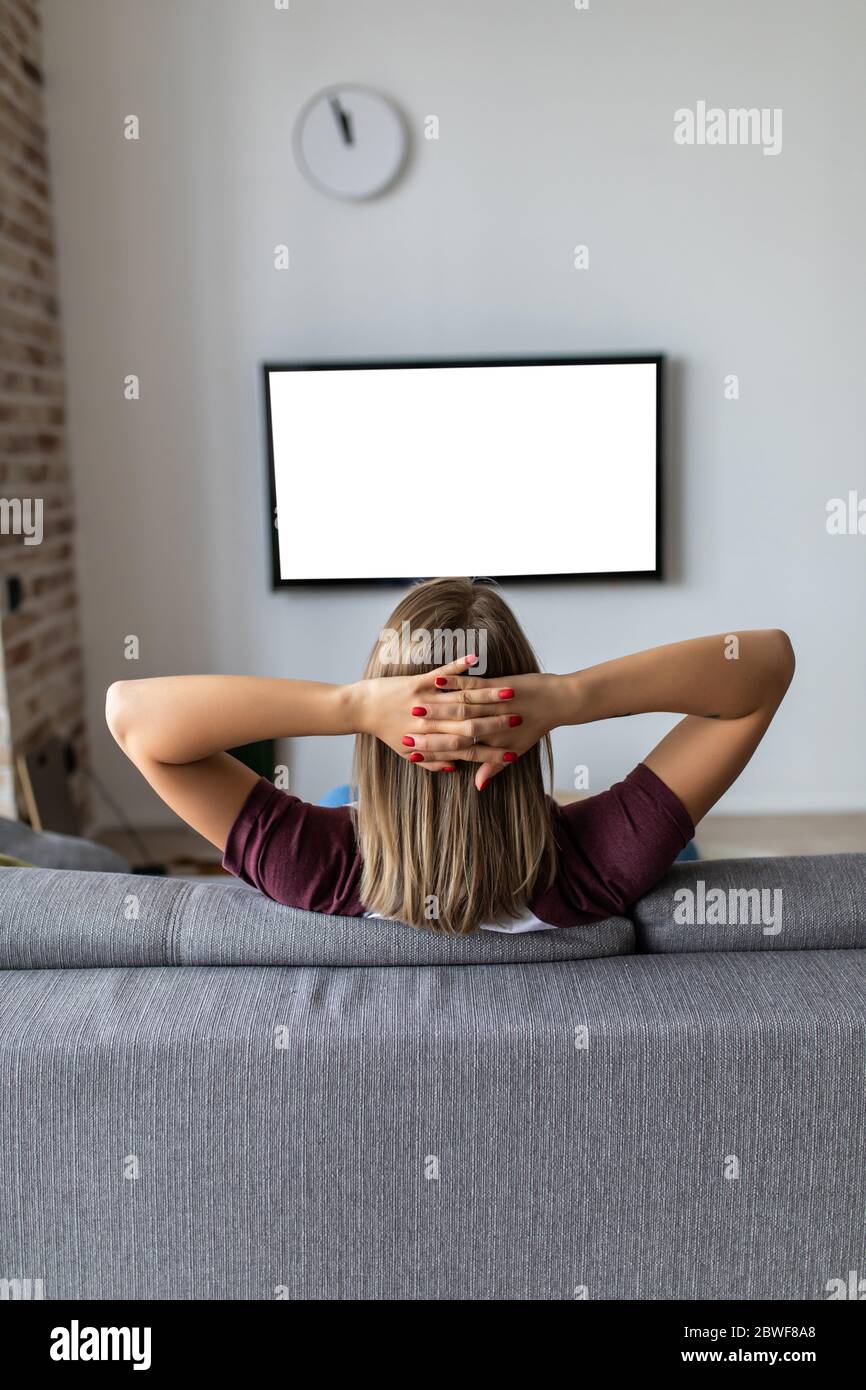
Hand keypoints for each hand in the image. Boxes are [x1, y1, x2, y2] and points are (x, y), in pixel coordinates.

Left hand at [352, 655, 518, 774]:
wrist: (361, 709)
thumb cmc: (386, 731)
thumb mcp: (408, 753)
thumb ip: (432, 763)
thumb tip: (455, 768)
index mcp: (429, 742)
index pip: (466, 750)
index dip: (489, 752)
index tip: (511, 752)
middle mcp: (429, 724)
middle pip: (469, 725)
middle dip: (496, 723)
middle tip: (518, 719)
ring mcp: (424, 701)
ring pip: (460, 698)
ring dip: (486, 694)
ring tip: (508, 691)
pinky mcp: (416, 683)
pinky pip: (441, 673)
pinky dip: (458, 666)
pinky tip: (475, 658)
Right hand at [398, 664, 573, 789]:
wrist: (560, 702)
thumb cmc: (537, 726)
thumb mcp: (516, 749)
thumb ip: (494, 767)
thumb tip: (478, 785)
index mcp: (491, 740)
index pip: (456, 749)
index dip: (432, 751)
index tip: (411, 752)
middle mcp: (489, 724)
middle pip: (451, 729)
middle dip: (426, 730)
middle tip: (404, 730)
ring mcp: (492, 704)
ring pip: (458, 706)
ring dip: (434, 706)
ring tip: (413, 705)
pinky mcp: (497, 686)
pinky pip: (471, 683)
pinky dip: (454, 681)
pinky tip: (438, 680)